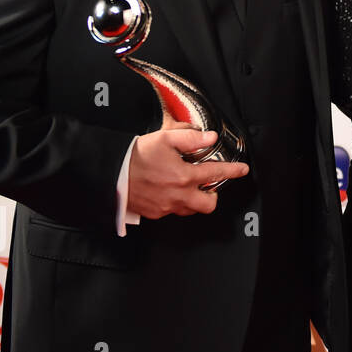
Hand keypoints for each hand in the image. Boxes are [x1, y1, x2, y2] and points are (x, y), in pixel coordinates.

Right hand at [127, 126, 248, 218]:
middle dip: (213, 195)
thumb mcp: (164, 139)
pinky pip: (172, 211)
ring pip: (191, 210)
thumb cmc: (134, 156)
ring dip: (194, 200)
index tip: (242, 170)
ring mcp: (166, 206)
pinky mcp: (155, 213)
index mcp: (184, 176)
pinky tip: (169, 191)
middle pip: (209, 204)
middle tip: (208, 185)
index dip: (233, 171)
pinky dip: (175, 203)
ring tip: (187, 187)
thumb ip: (190, 138)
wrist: (109, 173)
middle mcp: (178, 195)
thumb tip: (210, 138)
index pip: (217, 173)